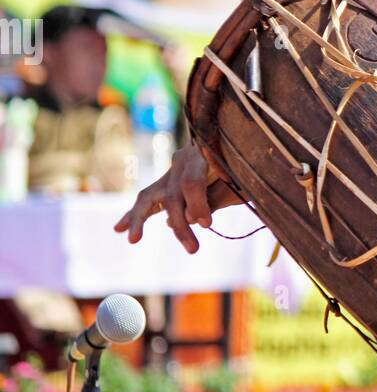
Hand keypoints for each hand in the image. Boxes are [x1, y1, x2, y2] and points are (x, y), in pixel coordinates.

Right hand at [114, 142, 238, 253]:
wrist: (234, 141)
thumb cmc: (240, 164)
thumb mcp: (236, 179)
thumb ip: (215, 197)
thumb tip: (190, 219)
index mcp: (200, 154)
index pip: (191, 183)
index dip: (198, 205)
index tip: (208, 224)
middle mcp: (181, 161)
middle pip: (171, 194)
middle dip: (180, 225)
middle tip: (193, 250)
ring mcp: (171, 170)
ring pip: (148, 196)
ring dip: (140, 220)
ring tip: (132, 239)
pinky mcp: (167, 182)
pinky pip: (148, 199)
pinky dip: (135, 215)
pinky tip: (119, 229)